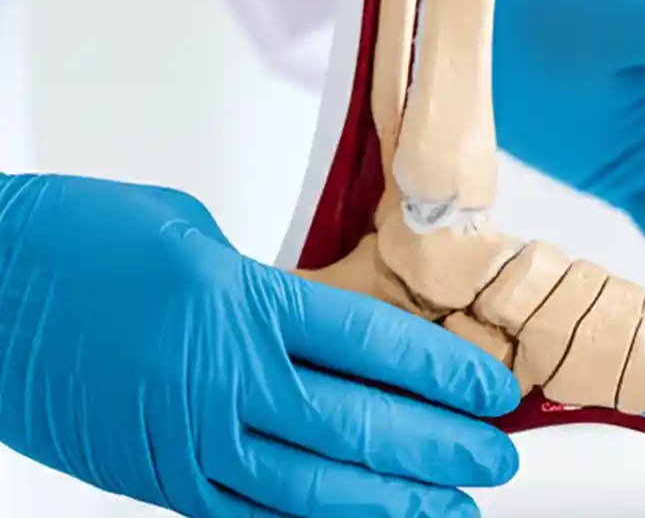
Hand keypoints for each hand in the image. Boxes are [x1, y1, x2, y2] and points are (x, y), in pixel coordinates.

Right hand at [0, 174, 518, 516]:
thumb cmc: (71, 243)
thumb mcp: (188, 233)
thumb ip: (263, 289)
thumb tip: (318, 329)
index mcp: (241, 302)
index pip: (376, 346)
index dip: (446, 374)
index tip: (494, 392)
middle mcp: (224, 380)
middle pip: (361, 426)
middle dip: (441, 449)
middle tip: (496, 462)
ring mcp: (190, 442)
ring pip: (316, 490)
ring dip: (395, 507)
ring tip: (454, 512)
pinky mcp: (159, 480)